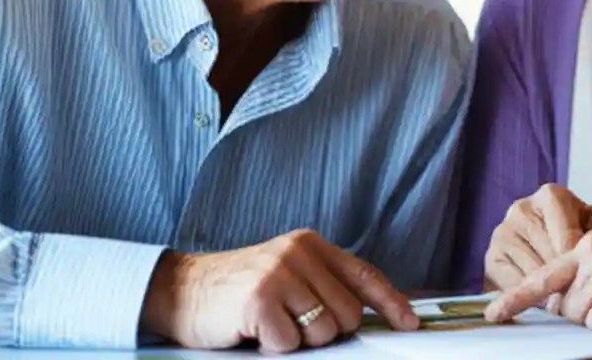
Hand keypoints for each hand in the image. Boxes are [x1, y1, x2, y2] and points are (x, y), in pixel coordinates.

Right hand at [140, 229, 418, 352]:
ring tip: (271, 323)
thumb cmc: (237, 290)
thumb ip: (323, 285)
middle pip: (348, 314)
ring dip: (298, 340)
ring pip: (324, 331)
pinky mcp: (260, 299)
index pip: (364, 274)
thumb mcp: (286, 274)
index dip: (392, 302)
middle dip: (326, 330)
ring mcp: (280, 274)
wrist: (182, 290)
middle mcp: (299, 253)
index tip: (409, 323)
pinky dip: (273, 346)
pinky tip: (253, 330)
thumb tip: (366, 314)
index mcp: (310, 245)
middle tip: (292, 322)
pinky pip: (290, 344)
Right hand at [484, 184, 591, 292]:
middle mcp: (522, 208)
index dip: (580, 259)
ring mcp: (503, 232)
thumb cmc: (578, 234)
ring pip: (532, 273)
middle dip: (567, 277)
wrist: (549, 250)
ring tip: (564, 295)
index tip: (588, 272)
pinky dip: (532, 296)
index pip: (568, 235)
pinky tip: (544, 295)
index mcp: (551, 196)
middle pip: (550, 255)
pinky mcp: (491, 258)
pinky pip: (514, 286)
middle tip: (579, 290)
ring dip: (550, 290)